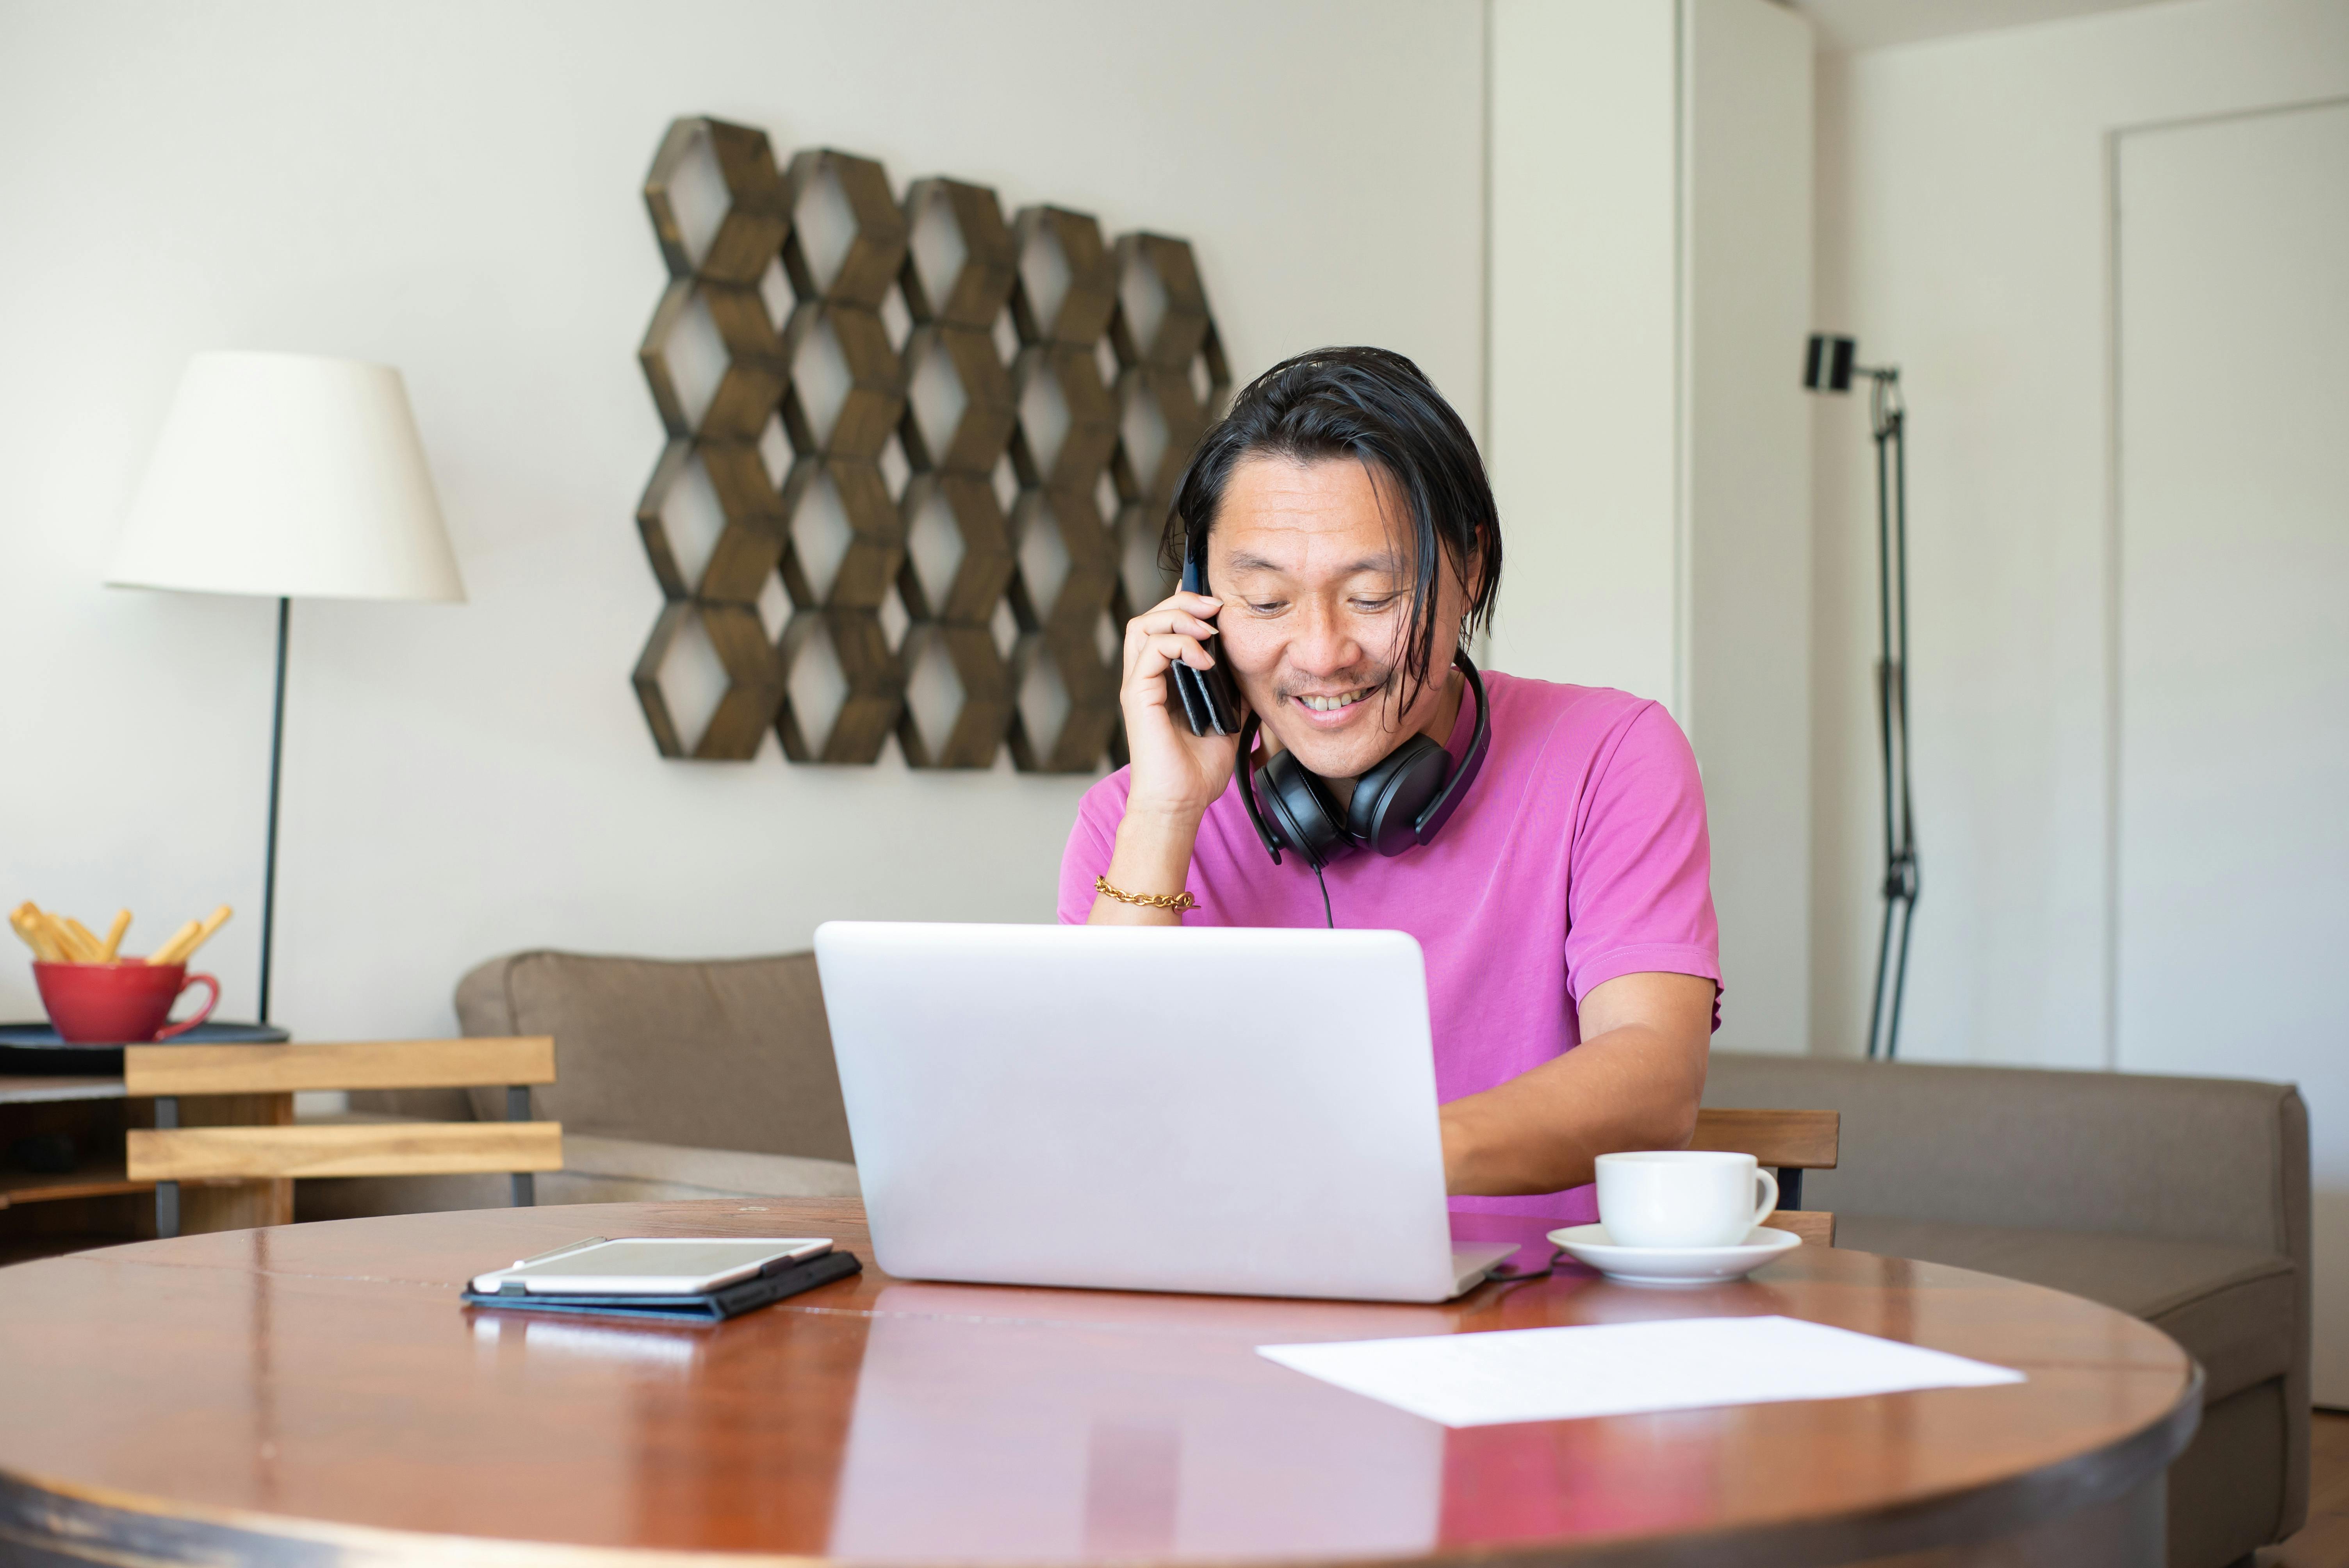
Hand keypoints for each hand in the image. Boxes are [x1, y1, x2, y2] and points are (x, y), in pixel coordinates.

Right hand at [1118, 589, 1242, 821]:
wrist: (1181, 803)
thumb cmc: (1197, 770)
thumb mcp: (1228, 719)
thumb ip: (1233, 691)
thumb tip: (1254, 668)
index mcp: (1162, 681)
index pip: (1163, 627)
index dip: (1186, 608)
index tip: (1220, 606)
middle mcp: (1145, 678)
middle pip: (1148, 618)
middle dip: (1182, 603)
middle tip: (1215, 607)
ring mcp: (1138, 686)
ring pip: (1142, 626)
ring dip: (1178, 617)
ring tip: (1208, 629)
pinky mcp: (1137, 696)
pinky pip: (1151, 651)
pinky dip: (1179, 645)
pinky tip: (1206, 660)